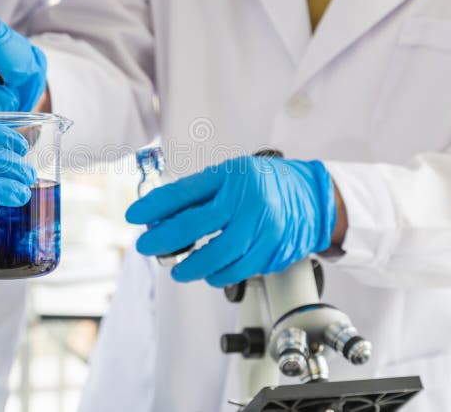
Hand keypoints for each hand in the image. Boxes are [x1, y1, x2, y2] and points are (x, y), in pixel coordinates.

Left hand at [127, 156, 335, 286]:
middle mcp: (246, 202)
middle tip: (147, 247)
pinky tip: (208, 273)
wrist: (315, 198)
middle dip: (163, 240)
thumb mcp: (234, 175)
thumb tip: (162, 214)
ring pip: (215, 256)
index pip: (184, 192)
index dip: (155, 206)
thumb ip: (201, 194)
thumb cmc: (270, 184)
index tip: (135, 216)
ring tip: (179, 269)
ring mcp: (262, 229)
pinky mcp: (273, 252)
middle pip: (194, 225)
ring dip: (190, 266)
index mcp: (233, 178)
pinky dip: (217, 275)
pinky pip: (237, 270)